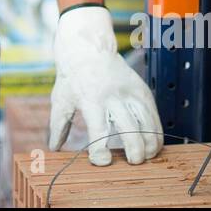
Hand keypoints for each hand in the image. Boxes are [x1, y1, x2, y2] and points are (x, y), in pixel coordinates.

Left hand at [49, 5, 162, 165]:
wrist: (88, 47)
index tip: (103, 161)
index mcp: (91, 100)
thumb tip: (54, 148)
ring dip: (150, 143)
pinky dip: (156, 131)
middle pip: (130, 129)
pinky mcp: (141, 89)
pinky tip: (153, 144)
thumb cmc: (72, 76)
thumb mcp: (61, 99)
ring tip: (146, 157)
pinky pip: (154, 114)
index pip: (99, 131)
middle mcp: (113, 96)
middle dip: (134, 150)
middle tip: (133, 162)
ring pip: (147, 122)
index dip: (102, 151)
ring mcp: (130, 92)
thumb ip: (58, 126)